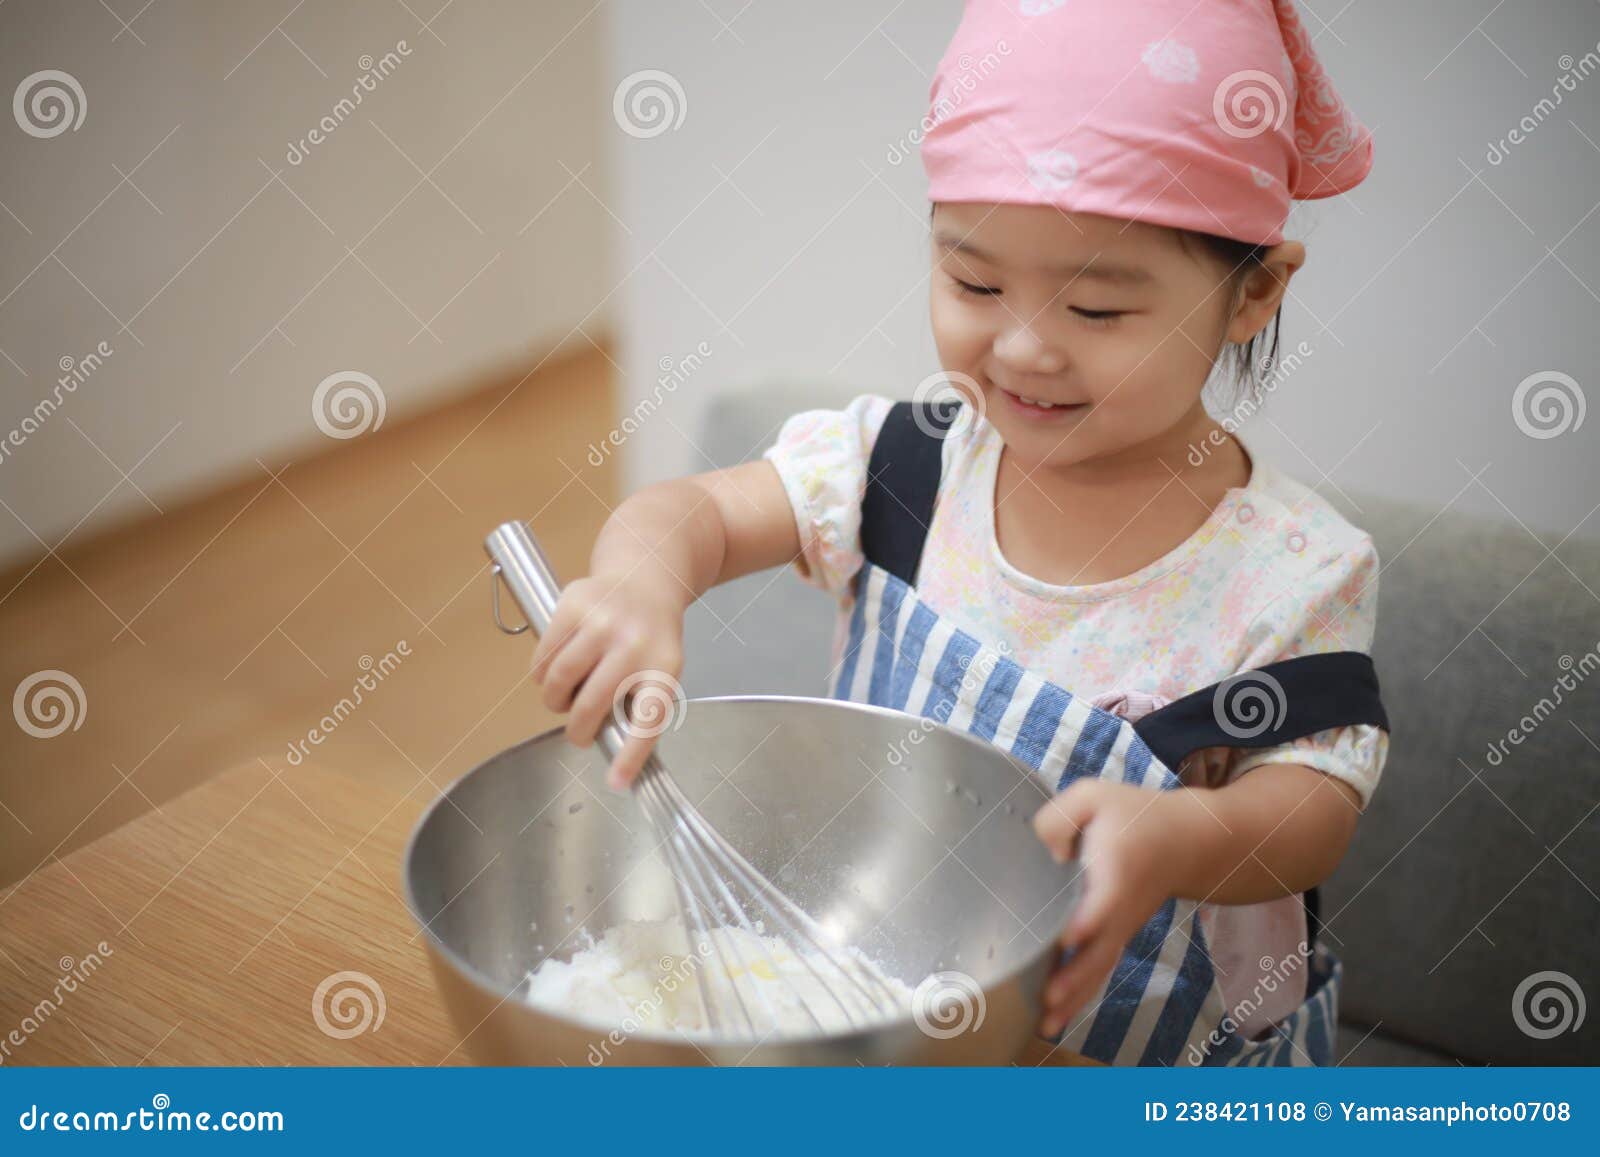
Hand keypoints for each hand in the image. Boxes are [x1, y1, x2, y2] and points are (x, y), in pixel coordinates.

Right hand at [528, 570, 687, 790]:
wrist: (645, 576)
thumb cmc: (651, 636)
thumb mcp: (662, 668)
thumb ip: (641, 707)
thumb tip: (619, 764)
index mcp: (664, 667)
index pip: (647, 719)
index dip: (630, 755)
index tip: (617, 782)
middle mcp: (635, 643)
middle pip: (590, 705)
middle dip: (577, 730)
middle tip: (577, 733)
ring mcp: (603, 621)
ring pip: (559, 680)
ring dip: (554, 700)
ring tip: (564, 697)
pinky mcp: (574, 605)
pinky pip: (543, 657)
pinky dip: (542, 673)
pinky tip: (555, 670)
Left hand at [1030, 779, 1195, 1038]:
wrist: (1188, 842)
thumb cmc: (1134, 815)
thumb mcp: (1093, 796)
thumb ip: (1058, 817)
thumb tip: (1044, 853)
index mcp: (1116, 868)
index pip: (1106, 897)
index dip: (1088, 918)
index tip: (1069, 937)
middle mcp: (1121, 907)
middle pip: (1101, 948)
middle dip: (1075, 975)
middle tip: (1048, 998)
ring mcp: (1122, 927)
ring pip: (1099, 968)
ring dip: (1073, 997)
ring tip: (1045, 1025)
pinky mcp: (1117, 937)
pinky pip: (1099, 970)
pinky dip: (1078, 996)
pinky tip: (1053, 1019)